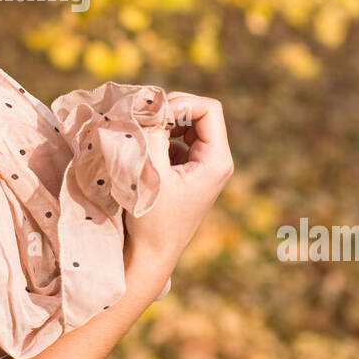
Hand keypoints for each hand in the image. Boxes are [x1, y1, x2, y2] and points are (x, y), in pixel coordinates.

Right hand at [124, 92, 233, 300]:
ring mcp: (202, 165)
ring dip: (163, 123)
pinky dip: (159, 137)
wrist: (151, 255)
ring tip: (140, 132)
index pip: (208, 108)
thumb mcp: (151, 173)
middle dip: (170, 111)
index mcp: (217, 160)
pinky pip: (177, 139)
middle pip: (199, 113)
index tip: (154, 116)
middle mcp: (215, 160)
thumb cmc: (153, 219)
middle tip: (142, 120)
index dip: (181, 104)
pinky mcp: (187, 170)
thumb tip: (151, 104)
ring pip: (187, 124)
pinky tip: (143, 150)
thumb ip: (153, 134)